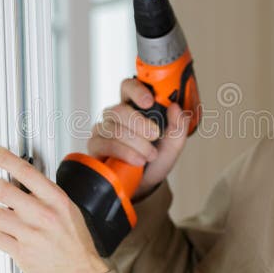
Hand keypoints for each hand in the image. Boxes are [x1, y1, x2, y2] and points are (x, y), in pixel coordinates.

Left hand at [0, 145, 108, 272]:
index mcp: (57, 200)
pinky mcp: (21, 253)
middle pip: (5, 192)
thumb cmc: (77, 245)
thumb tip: (24, 185)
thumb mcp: (69, 212)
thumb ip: (47, 198)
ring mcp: (31, 234)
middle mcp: (43, 215)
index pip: (27, 173)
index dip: (5, 160)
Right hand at [87, 78, 191, 200]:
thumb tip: (175, 107)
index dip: (137, 90)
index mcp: (133, 107)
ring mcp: (103, 130)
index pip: (128, 87)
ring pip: (115, 129)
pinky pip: (106, 144)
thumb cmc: (155, 160)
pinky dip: (125, 153)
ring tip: (149, 155)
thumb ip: (178, 126)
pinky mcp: (95, 146)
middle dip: (140, 124)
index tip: (149, 101)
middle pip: (120, 110)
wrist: (145, 185)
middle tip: (155, 136)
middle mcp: (115, 116)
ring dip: (136, 144)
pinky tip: (137, 161)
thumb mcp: (173, 144)